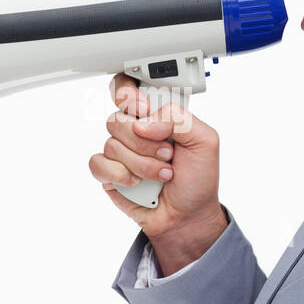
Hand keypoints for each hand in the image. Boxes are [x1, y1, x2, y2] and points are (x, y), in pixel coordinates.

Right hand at [89, 74, 226, 271]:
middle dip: (145, 141)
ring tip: (161, 174)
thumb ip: (178, 118)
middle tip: (167, 154)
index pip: (128, 87)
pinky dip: (120, 175)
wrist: (188, 216)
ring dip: (141, 163)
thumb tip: (143, 122)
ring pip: (111, 143)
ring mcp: (120, 151)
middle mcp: (135, 129)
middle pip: (117, 118)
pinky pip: (98, 163)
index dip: (129, 95)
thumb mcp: (205, 141)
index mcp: (156, 114)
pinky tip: (137, 183)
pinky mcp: (108, 173)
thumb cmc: (197, 179)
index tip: (144, 109)